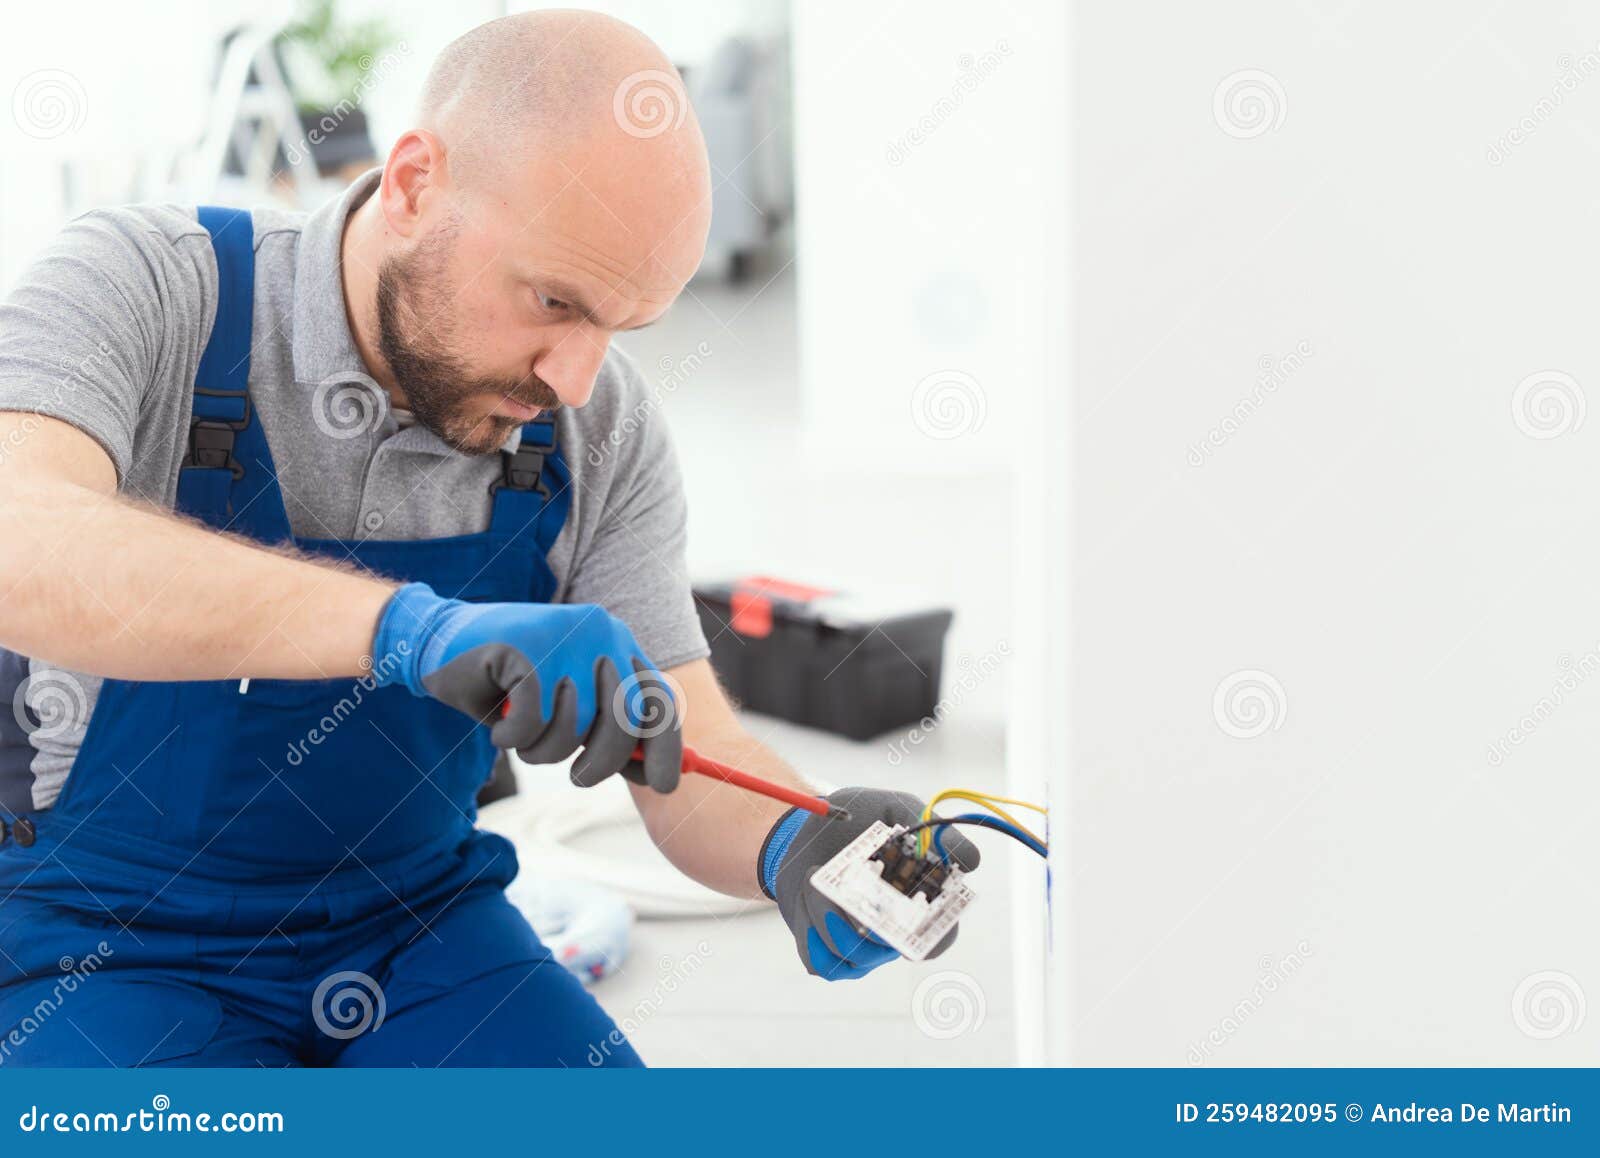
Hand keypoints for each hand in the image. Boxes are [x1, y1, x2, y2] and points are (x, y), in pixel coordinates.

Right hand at [372, 582, 681, 791]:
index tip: (665, 786)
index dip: (667, 747)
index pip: (660, 699)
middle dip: (602, 762)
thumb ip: (611, 730)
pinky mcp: (525, 646)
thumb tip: (658, 774)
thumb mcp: (570, 709)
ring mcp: (563, 635)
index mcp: (618, 643)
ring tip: (522, 734)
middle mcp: (599, 632)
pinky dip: (512, 736)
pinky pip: (532, 721)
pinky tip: (499, 722)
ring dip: (544, 750)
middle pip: (625, 720)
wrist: (439, 642)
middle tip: (578, 777)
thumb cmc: (510, 686)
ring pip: (575, 726)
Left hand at [759, 786, 980, 979]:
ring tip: (814, 876)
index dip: (930, 937)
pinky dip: (808, 929)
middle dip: (864, 921)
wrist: (805, 822)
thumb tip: (972, 861)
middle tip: (845, 890)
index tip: (909, 916)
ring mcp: (858, 945)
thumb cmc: (859, 817)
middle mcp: (890, 930)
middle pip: (888, 951)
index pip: (938, 938)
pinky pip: (819, 962)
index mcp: (917, 901)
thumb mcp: (898, 810)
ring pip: (850, 955)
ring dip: (826, 913)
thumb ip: (934, 832)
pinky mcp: (823, 949)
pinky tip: (806, 895)